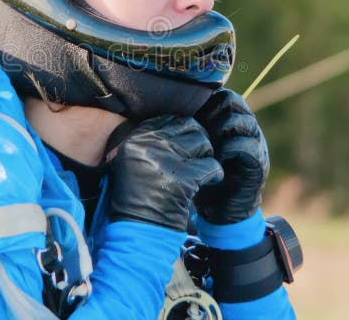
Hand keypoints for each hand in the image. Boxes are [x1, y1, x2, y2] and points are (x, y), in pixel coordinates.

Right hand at [108, 115, 223, 230]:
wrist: (137, 230)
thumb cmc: (137, 195)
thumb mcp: (134, 160)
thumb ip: (153, 139)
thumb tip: (184, 121)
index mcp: (135, 138)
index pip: (170, 117)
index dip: (184, 129)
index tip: (187, 144)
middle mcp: (148, 145)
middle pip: (189, 126)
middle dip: (199, 140)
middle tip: (198, 158)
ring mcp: (166, 161)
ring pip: (203, 143)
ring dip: (207, 157)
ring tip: (200, 173)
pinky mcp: (183, 180)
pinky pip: (212, 166)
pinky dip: (215, 175)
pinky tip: (207, 183)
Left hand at [193, 89, 268, 224]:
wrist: (222, 211)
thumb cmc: (203, 174)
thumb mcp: (195, 146)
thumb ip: (192, 127)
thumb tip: (167, 106)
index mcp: (233, 119)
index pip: (223, 95)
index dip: (205, 104)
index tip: (190, 120)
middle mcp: (247, 127)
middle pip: (232, 102)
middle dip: (211, 115)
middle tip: (198, 133)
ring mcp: (256, 143)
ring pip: (240, 121)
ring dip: (218, 132)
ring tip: (207, 147)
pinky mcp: (259, 163)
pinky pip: (245, 145)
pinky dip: (227, 152)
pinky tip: (215, 162)